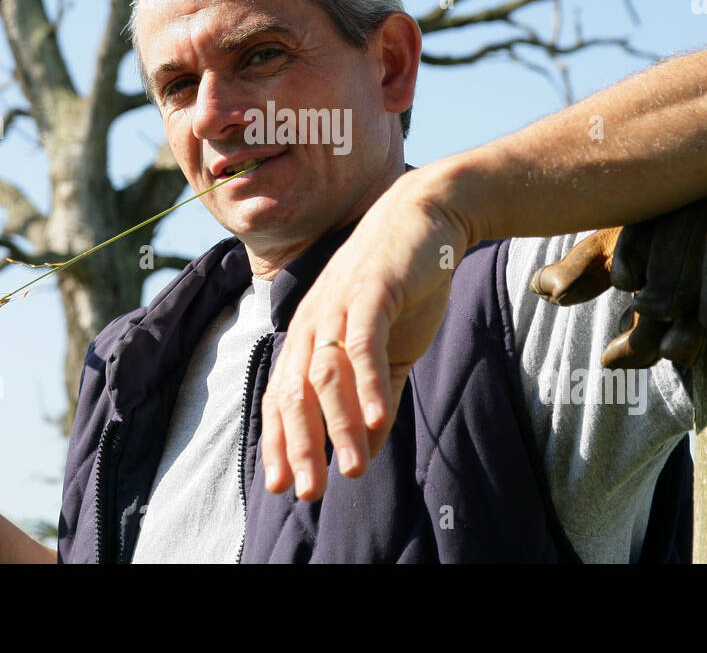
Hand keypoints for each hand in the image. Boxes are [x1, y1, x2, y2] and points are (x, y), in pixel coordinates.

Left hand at [261, 169, 473, 500]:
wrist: (427, 216)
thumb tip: (365, 448)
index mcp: (309, 334)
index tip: (282, 486)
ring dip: (336, 425)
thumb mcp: (389, 351)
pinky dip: (367, 383)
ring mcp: (339, 305)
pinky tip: (374, 419)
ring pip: (325, 375)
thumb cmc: (403, 285)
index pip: (283, 395)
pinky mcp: (372, 292)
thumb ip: (375, 397)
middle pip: (295, 392)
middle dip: (300, 445)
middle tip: (309, 491)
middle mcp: (314, 321)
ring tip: (352, 468)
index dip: (279, 441)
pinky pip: (363, 344)